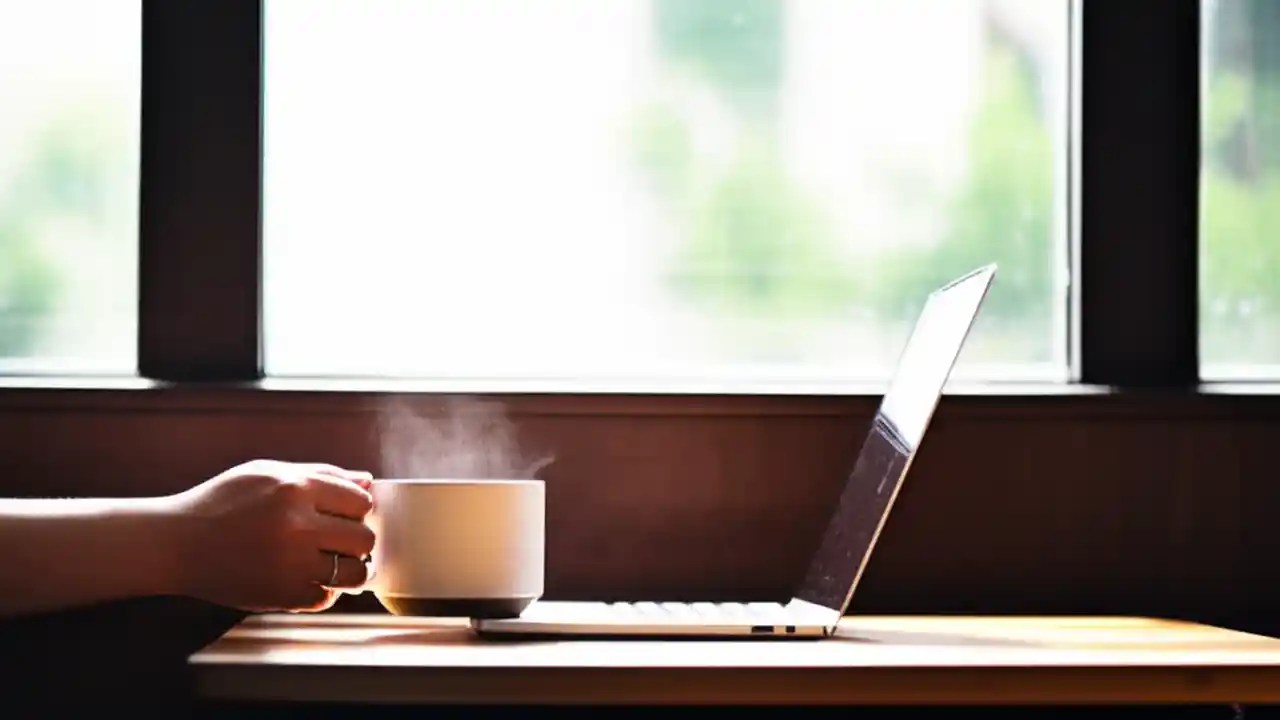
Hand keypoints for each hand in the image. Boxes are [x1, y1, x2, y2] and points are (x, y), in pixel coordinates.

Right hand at [169, 459, 375, 612]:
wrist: (177, 543)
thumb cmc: (224, 503)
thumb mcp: (268, 473)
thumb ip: (321, 474)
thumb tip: (367, 482)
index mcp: (295, 488)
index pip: (361, 502)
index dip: (356, 509)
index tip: (342, 515)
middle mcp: (297, 525)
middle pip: (364, 538)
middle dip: (356, 540)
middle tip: (336, 541)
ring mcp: (291, 563)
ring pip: (354, 573)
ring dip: (347, 569)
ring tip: (327, 562)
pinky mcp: (281, 595)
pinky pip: (327, 598)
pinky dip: (322, 591)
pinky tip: (304, 577)